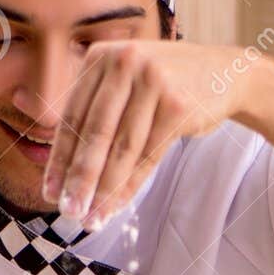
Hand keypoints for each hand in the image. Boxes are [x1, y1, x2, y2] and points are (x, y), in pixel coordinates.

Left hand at [42, 41, 243, 227]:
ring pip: (121, 147)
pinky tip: (117, 205)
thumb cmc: (164, 86)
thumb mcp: (125, 84)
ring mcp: (153, 80)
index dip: (60, 158)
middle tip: (69, 211)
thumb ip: (96, 111)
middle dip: (80, 179)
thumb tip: (63, 171)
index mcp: (100, 57)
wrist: (223, 73)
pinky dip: (130, 185)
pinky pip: (147, 155)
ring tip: (92, 218)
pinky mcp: (177, 104)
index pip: (72, 116)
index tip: (50, 192)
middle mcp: (124, 61)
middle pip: (95, 132)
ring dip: (104, 189)